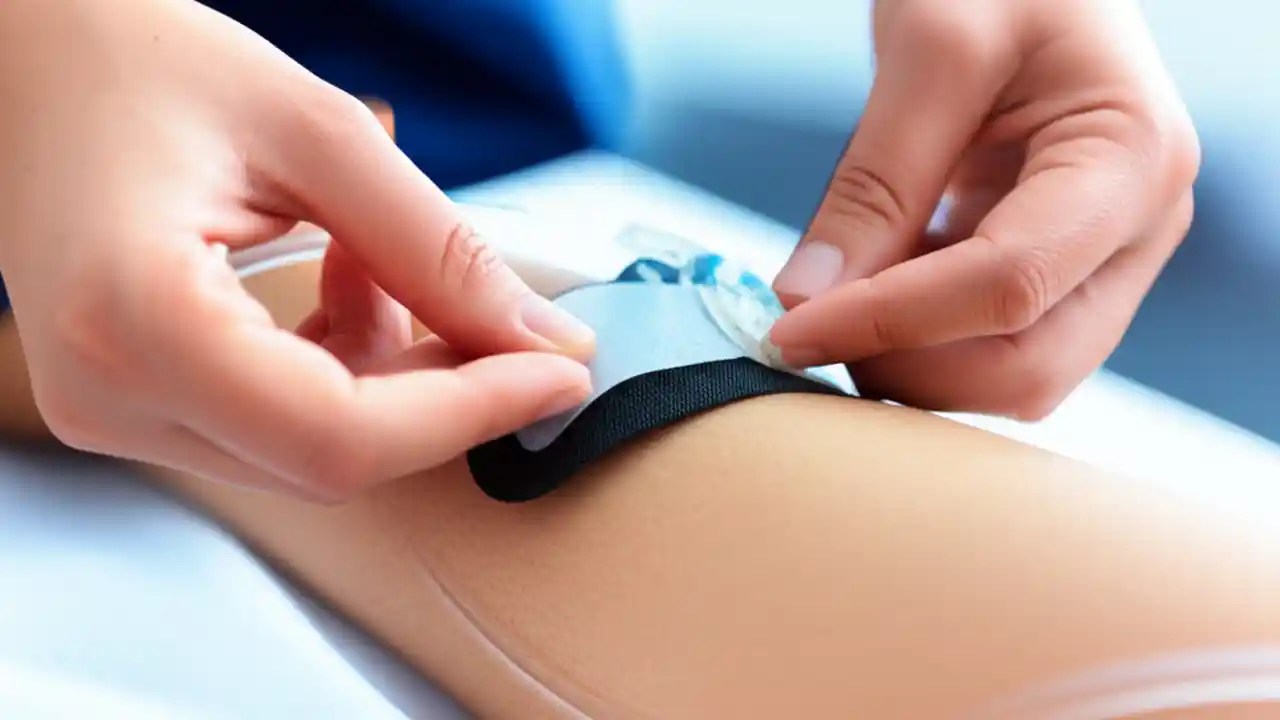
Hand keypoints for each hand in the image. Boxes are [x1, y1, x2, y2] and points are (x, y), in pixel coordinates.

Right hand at [0, 0, 593, 499]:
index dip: (470, 413)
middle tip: (510, 324)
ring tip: (391, 264)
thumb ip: (436, 249)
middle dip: (444, 398)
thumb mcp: (317, 133)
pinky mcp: (132, 397)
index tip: (559, 372)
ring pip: (311, 451)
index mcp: (135, 318)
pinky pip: (275, 423)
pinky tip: (348, 277)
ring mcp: (110, 407)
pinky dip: (344, 366)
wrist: (31, 54)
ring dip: (393, 376)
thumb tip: (542, 339)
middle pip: (332, 458)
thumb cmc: (141, 59)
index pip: (340, 435)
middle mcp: (107, 391)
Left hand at [769, 0, 1198, 418]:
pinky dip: (922, 345)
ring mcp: (1109, 261)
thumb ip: (874, 181)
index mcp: (1132, 157)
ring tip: (833, 305)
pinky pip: (997, 349)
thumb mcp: (929, 48)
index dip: (889, 322)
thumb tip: (803, 302)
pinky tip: (868, 291)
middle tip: (803, 330)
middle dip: (905, 366)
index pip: (1008, 283)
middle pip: (1029, 366)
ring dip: (911, 366)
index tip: (787, 330)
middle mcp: (1140, 228)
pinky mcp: (1067, 276)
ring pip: (1016, 377)